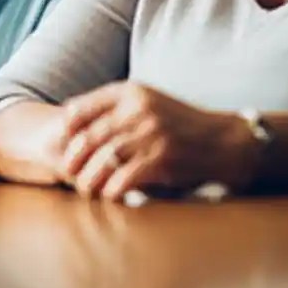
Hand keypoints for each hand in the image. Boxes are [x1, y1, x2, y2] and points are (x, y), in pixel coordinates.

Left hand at [57, 82, 256, 200]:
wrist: (224, 141)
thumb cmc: (179, 124)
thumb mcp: (147, 102)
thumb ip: (114, 107)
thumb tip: (68, 117)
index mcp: (130, 92)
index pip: (81, 108)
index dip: (67, 131)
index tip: (63, 146)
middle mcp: (138, 108)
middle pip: (89, 137)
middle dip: (73, 159)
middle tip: (68, 173)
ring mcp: (150, 132)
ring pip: (104, 159)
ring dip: (90, 178)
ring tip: (86, 189)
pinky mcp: (162, 157)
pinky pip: (124, 177)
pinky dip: (112, 189)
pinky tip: (110, 195)